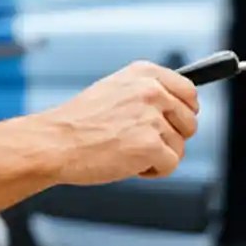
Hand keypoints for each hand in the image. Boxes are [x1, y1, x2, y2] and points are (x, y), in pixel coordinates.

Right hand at [44, 60, 198, 184]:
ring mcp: (152, 118)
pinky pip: (171, 165)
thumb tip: (175, 107)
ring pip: (180, 146)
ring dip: (158, 156)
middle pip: (190, 121)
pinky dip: (153, 172)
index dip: (185, 111)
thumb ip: (146, 93)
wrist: (55, 142)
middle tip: (144, 143)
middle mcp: (151, 91)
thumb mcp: (114, 90)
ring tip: (129, 153)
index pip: (189, 91)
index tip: (176, 121)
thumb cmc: (78, 122)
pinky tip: (130, 165)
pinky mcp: (151, 145)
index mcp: (144, 74)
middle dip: (172, 137)